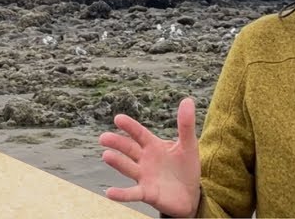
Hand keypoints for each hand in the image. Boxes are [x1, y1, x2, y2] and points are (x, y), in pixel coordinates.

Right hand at [99, 97, 201, 217]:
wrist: (191, 195)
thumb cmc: (186, 168)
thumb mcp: (188, 145)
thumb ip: (186, 124)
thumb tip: (188, 99)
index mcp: (153, 146)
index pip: (139, 134)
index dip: (129, 126)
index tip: (118, 118)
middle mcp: (145, 160)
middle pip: (129, 149)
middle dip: (116, 143)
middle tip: (103, 137)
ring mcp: (144, 177)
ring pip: (128, 168)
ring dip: (117, 163)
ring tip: (106, 155)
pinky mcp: (147, 194)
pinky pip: (132, 193)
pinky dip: (121, 194)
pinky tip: (109, 192)